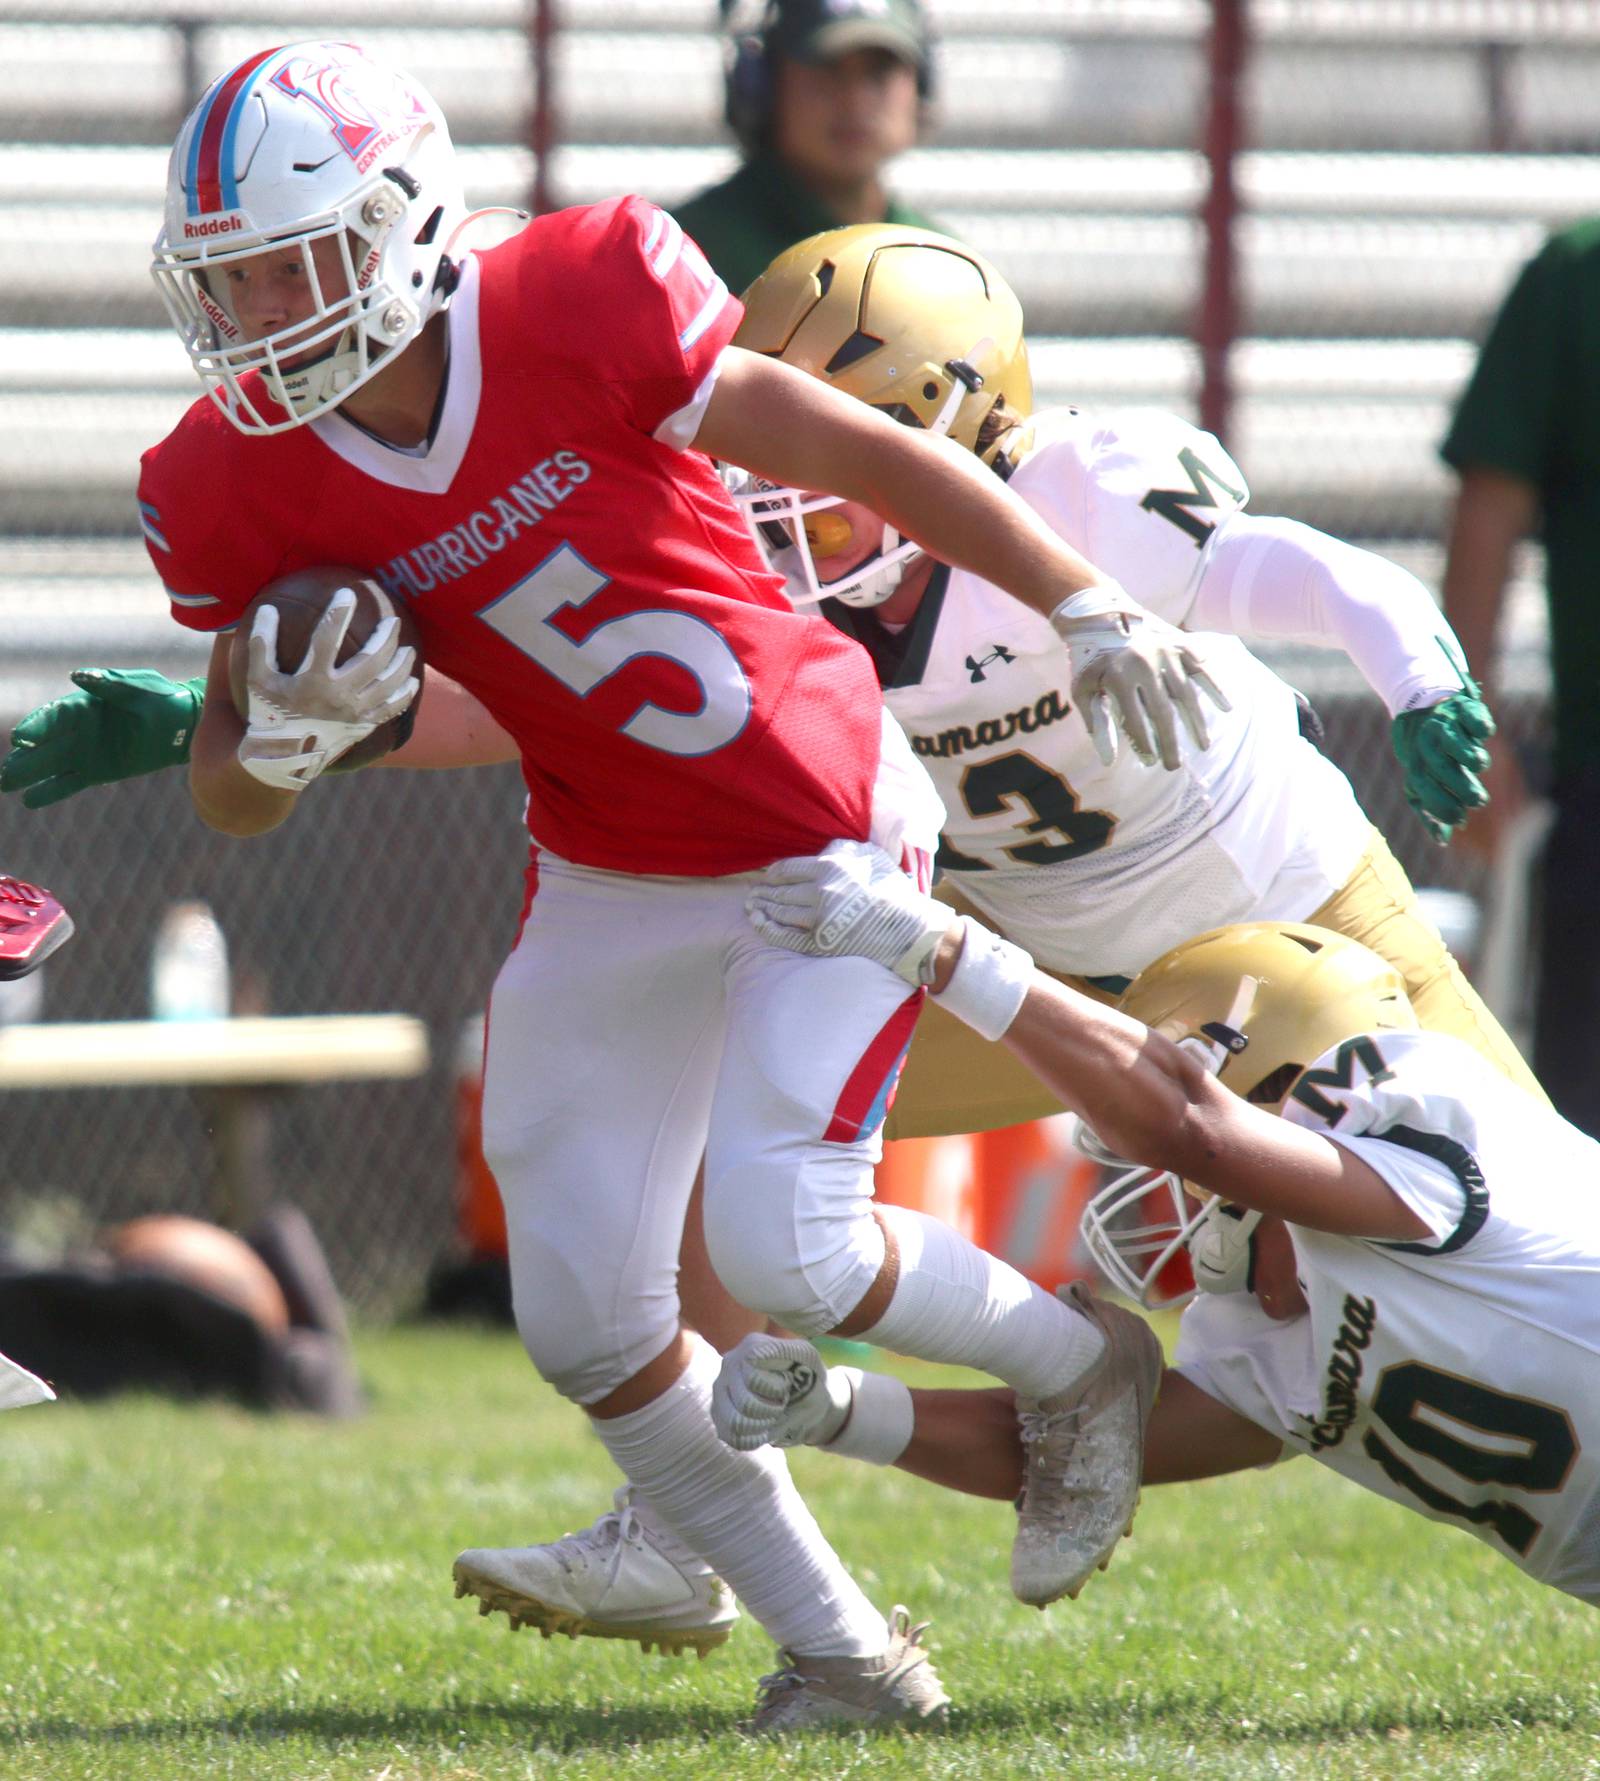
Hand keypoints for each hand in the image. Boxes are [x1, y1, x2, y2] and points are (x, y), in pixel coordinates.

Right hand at [1, 669, 203, 807]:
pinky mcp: (95, 772)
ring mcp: (83, 752)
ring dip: (27, 775)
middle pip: (42, 745)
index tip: (20, 740)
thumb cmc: (160, 699)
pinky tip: (29, 801)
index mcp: (82, 706)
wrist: (182, 725)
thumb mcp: (138, 689)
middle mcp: (76, 729)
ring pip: (48, 765)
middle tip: (3, 774)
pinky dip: (49, 792)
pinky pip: (67, 783)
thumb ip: (109, 684)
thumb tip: (78, 676)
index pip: (51, 717)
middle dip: (22, 759)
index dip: (35, 727)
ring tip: (4, 785)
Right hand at [239, 587, 416, 792]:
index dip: (338, 613)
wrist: (283, 757)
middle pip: (371, 660)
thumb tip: (267, 609)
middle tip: (393, 620)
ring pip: (388, 684)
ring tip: (408, 649)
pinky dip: (405, 695)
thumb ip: (261, 644)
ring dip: (401, 664)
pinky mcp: (364, 727)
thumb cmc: (268, 713)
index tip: (348, 593)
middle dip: (385, 637)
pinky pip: (391, 710)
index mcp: (312, 681)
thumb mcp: (256, 679)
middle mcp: (338, 696)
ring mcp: (355, 713)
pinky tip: (412, 682)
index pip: (327, 638)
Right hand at [710, 1333, 849, 1451]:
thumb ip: (786, 1351)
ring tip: (770, 1417)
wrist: (805, 1400)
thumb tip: (755, 1355)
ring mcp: (720, 1388)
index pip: (753, 1378)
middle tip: (781, 1405)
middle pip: (745, 1404)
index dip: (776, 1391)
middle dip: (771, 1412)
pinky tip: (762, 1428)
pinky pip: (731, 1436)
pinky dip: (753, 1439)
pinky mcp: (717, 1412)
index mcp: (751, 1346)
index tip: (788, 1385)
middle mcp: (730, 1363)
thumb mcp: (807, 1358)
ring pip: (735, 1423)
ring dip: (761, 1427)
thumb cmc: (808, 1376)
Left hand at [746, 839, 953, 984]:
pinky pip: (785, 936)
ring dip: (762, 908)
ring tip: (752, 906)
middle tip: (752, 892)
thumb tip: (825, 848)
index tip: (767, 876)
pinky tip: (759, 923)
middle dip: (763, 891)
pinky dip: (768, 928)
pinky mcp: (819, 942)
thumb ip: (844, 848)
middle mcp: (819, 891)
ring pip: (779, 912)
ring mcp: (817, 919)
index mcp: (829, 868)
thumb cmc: (892, 890)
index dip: (773, 873)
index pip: (788, 869)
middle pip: (780, 891)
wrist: (908, 928)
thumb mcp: (872, 856)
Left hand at [1050, 584, 1229, 769]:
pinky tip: (1228, 707)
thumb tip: (1109, 761)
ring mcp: (1165, 653)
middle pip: (1163, 712)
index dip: (1144, 743)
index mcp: (1118, 677)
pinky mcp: (1179, 644)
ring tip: (1203, 745)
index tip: (1151, 762)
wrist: (1101, 615)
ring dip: (1196, 722)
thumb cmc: (1090, 660)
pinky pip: (1201, 668)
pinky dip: (1216, 687)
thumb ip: (1097, 722)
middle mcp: (1144, 664)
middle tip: (1174, 765)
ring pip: (1186, 694)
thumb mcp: (1083, 689)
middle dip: (1170, 742)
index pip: (1135, 720)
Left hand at [1390, 684, 1494, 844]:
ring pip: (1453, 741)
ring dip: (1468, 755)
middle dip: (1460, 786)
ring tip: (1479, 766)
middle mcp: (1426, 744)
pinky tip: (1484, 734)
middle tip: (1478, 800)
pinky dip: (1479, 726)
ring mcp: (1444, 724)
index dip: (1440, 805)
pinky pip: (1471, 717)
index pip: (1422, 786)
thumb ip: (1430, 811)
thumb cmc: (1428, 756)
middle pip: (1439, 766)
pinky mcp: (1463, 708)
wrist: (1424, 709)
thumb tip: (1441, 839)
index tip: (1459, 818)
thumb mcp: (1423, 782)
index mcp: (1416, 763)